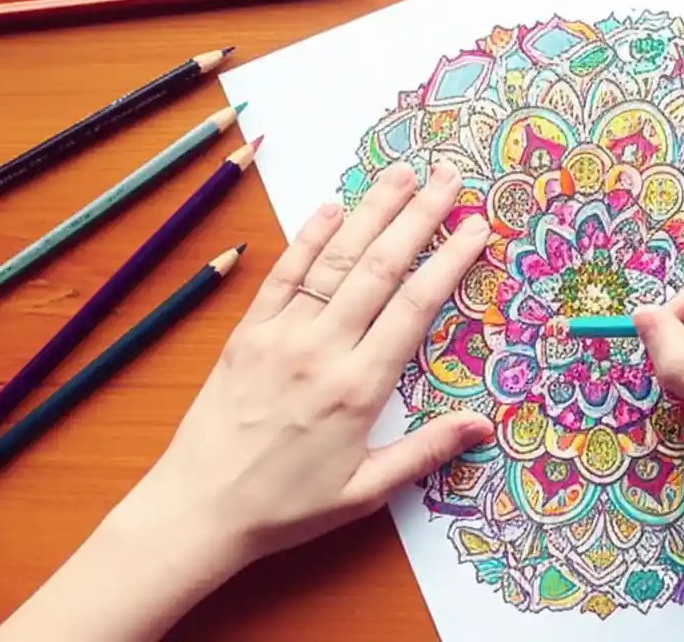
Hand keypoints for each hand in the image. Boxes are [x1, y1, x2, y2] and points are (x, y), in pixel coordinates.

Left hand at [131, 161, 493, 565]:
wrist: (199, 509)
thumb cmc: (286, 507)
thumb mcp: (365, 491)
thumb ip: (425, 451)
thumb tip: (484, 424)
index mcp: (359, 389)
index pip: (415, 306)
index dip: (450, 260)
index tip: (476, 226)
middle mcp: (322, 350)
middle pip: (381, 267)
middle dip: (419, 217)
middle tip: (449, 178)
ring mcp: (281, 335)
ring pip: (335, 260)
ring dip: (371, 211)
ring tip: (402, 174)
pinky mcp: (247, 332)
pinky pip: (283, 275)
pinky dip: (309, 238)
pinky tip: (332, 207)